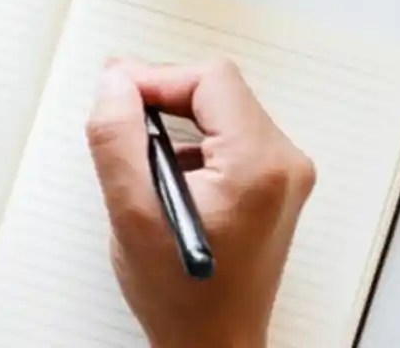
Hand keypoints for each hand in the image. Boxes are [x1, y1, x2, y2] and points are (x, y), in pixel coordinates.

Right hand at [86, 59, 315, 347]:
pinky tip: (166, 177)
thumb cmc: (181, 295)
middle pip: (217, 90)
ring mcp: (284, 175)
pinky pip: (228, 135)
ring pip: (221, 110)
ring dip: (175, 121)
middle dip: (163, 97)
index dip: (155, 78)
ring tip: (143, 161)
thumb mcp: (130, 211)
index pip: (209, 79)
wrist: (211, 343)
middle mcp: (284, 164)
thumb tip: (115, 81)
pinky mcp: (273, 184)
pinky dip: (190, 142)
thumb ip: (117, 136)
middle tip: (122, 122)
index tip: (118, 96)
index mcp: (259, 164)